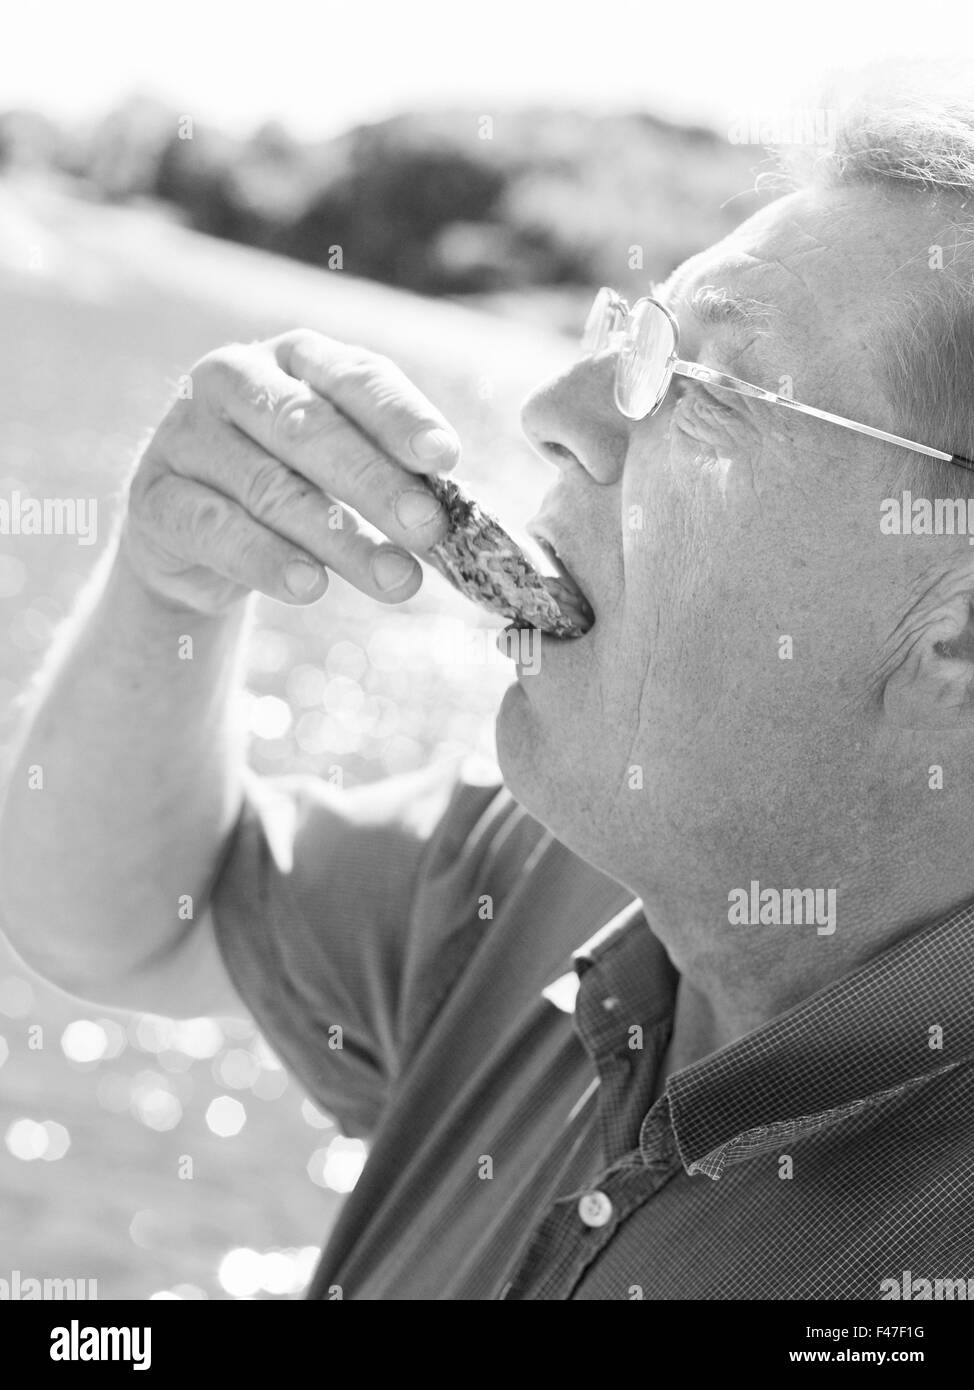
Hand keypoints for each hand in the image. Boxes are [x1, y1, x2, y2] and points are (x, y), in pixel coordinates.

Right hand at [119, 329, 458, 613]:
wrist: (191, 533)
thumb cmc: (291, 484)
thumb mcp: (340, 467)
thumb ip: (391, 474)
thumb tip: (451, 515)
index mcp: (295, 356)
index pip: (355, 377)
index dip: (401, 417)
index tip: (445, 457)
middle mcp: (233, 378)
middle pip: (311, 430)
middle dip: (377, 483)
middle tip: (428, 529)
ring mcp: (185, 435)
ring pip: (271, 489)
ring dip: (341, 540)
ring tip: (396, 582)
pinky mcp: (154, 497)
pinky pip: (217, 530)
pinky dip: (267, 561)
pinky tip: (310, 587)